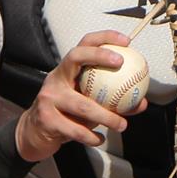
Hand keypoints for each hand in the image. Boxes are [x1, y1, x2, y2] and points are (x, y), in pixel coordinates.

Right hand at [14, 32, 133, 162]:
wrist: (34, 133)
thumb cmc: (66, 114)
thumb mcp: (88, 104)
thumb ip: (113, 101)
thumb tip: (142, 102)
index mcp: (67, 71)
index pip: (84, 45)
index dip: (104, 38)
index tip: (125, 41)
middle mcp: (56, 78)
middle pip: (75, 58)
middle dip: (99, 56)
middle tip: (121, 64)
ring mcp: (48, 98)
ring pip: (82, 104)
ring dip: (106, 116)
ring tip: (122, 124)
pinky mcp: (46, 119)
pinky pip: (74, 129)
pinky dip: (91, 137)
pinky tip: (100, 139)